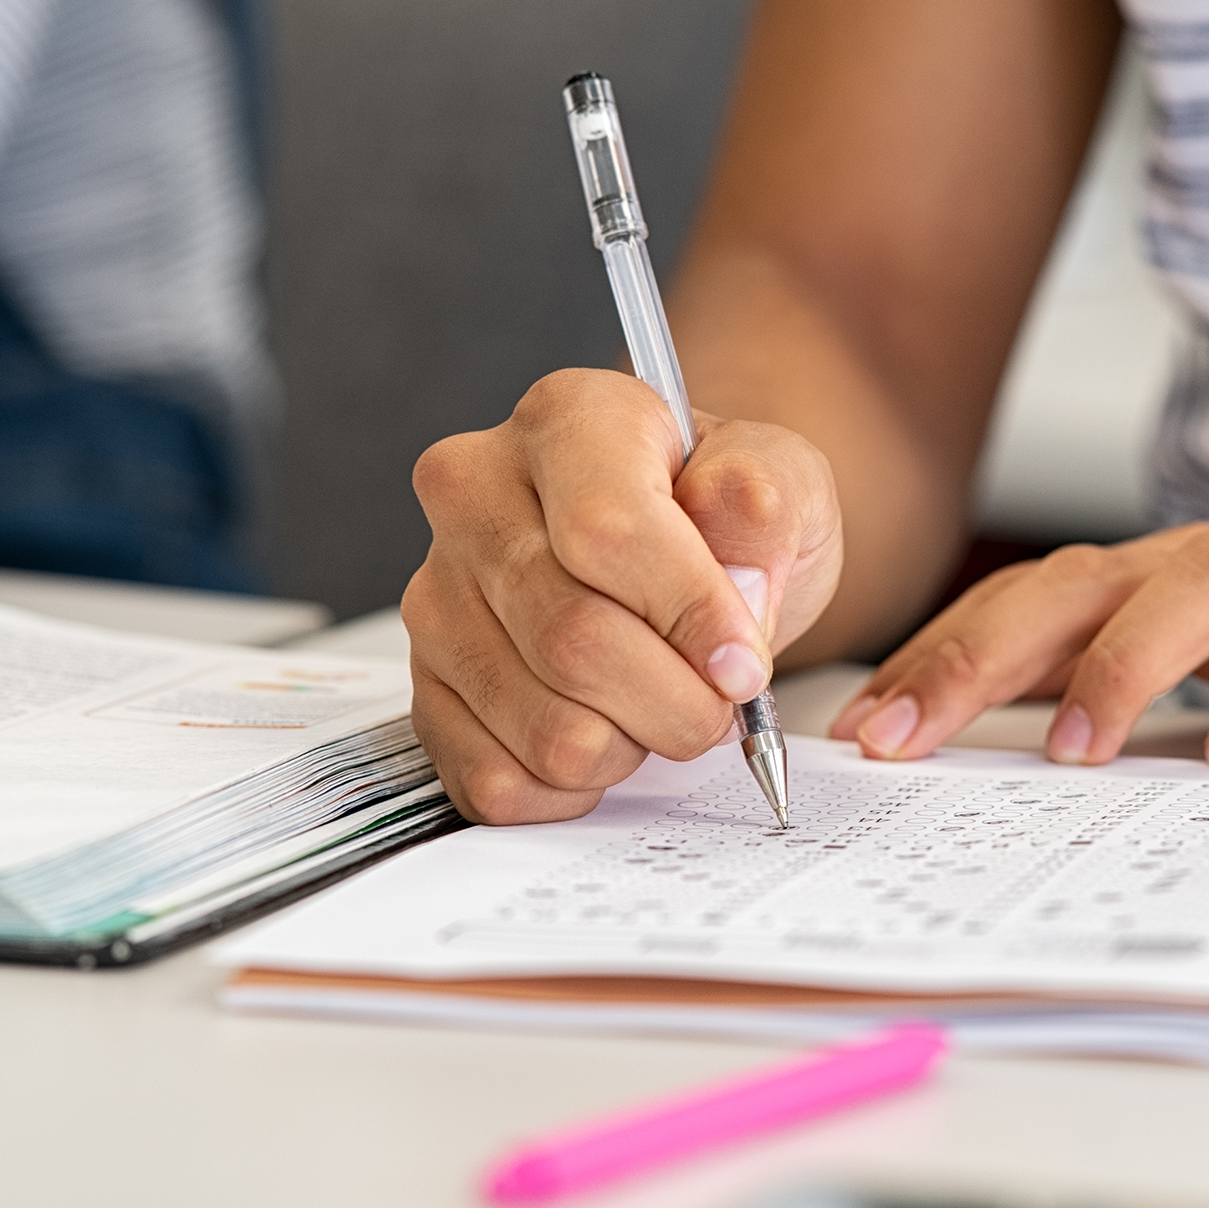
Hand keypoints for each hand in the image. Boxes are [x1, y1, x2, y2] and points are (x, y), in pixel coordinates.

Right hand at [404, 369, 842, 823]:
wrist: (680, 562)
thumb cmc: (723, 520)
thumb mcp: (782, 484)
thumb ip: (766, 512)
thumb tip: (735, 585)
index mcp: (566, 419)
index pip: (606, 530)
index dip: (688, 615)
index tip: (744, 666)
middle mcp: (475, 496)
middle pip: (572, 639)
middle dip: (676, 701)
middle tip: (719, 702)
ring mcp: (437, 596)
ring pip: (543, 726)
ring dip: (632, 746)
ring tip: (657, 706)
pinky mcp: (426, 686)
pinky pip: (498, 780)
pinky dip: (575, 788)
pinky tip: (607, 735)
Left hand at [829, 522, 1208, 768]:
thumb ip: (1118, 708)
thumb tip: (979, 780)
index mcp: (1160, 588)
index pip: (1025, 606)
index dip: (936, 659)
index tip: (858, 734)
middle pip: (1079, 584)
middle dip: (979, 656)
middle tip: (905, 736)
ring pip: (1198, 592)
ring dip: (1122, 665)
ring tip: (1070, 752)